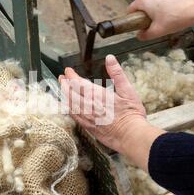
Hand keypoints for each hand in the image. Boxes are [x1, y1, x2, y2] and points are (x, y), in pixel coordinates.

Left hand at [59, 55, 164, 171]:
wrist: (131, 136)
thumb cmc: (132, 114)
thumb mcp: (128, 90)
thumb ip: (117, 73)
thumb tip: (110, 58)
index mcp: (98, 95)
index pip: (79, 83)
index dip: (71, 76)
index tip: (68, 71)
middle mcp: (89, 106)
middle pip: (71, 93)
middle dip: (64, 84)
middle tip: (61, 78)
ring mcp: (87, 117)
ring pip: (70, 104)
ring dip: (64, 95)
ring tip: (61, 89)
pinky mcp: (88, 127)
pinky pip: (73, 116)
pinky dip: (68, 109)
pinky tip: (67, 107)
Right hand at [128, 0, 193, 40]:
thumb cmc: (176, 18)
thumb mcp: (157, 32)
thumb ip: (145, 35)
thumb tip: (140, 36)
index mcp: (143, 1)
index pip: (130, 9)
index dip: (133, 19)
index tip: (138, 24)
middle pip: (142, 4)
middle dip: (146, 14)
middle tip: (154, 23)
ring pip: (154, 0)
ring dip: (156, 8)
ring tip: (166, 18)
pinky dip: (166, 3)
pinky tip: (173, 11)